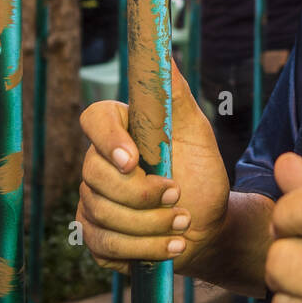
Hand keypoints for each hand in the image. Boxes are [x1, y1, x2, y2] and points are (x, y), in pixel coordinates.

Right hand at [77, 58, 229, 274]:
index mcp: (120, 130)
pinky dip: (145, 250)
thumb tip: (162, 52)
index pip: (94, 120)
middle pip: (96, 176)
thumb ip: (175, 96)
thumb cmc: (201, 173)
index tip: (134, 160)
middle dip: (142, 194)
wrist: (209, 225)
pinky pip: (106, 246)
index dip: (108, 140)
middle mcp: (98, 164)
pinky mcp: (96, 237)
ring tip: (183, 222)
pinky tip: (174, 247)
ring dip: (150, 224)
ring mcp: (92, 202)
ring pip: (102, 214)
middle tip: (179, 196)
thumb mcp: (197, 132)